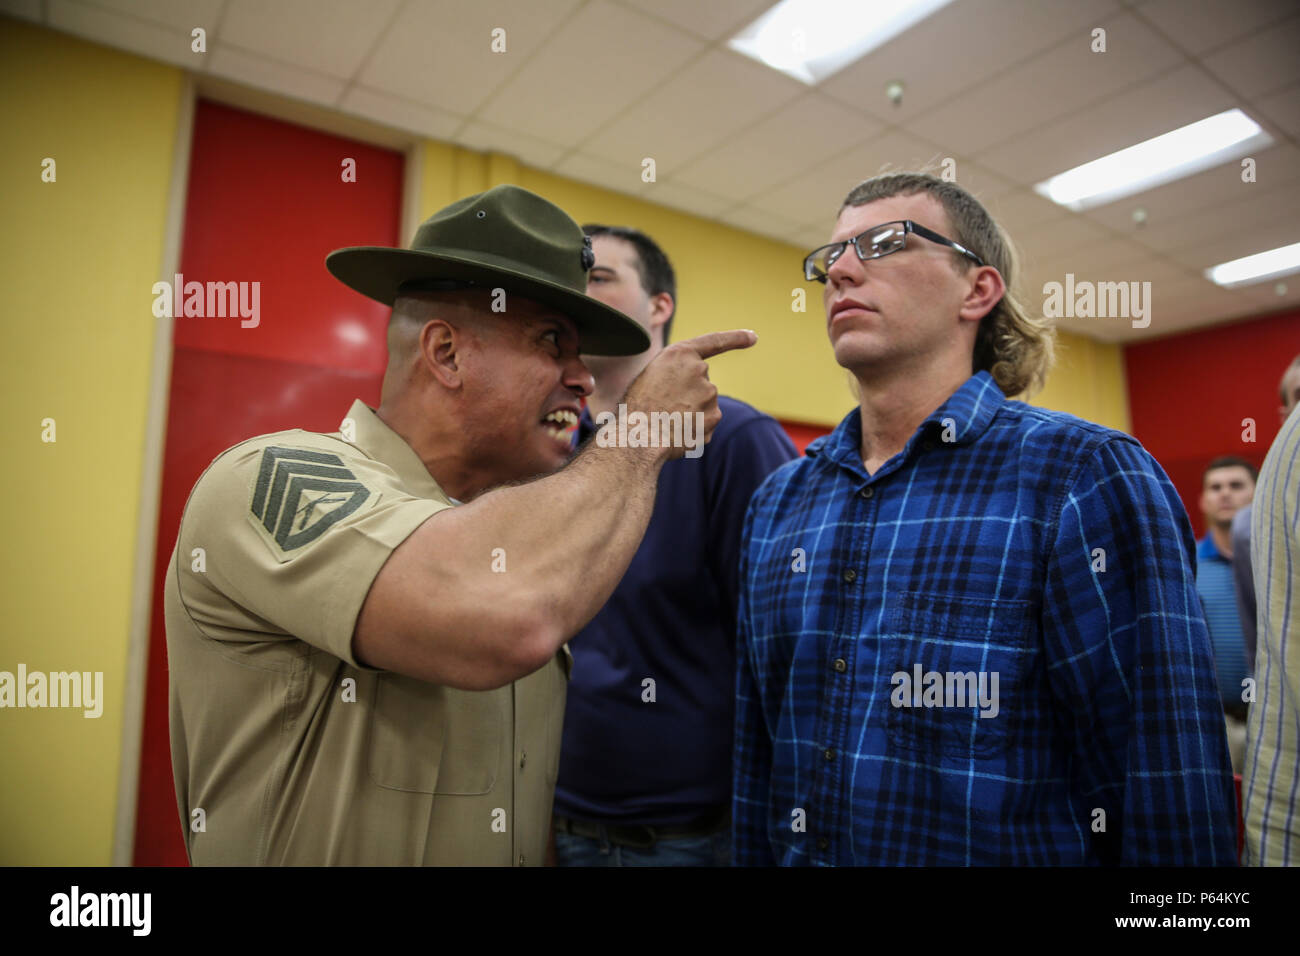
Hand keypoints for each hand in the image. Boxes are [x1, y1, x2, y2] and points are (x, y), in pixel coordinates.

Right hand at [621, 329, 757, 459]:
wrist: (639, 437)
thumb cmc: (638, 407)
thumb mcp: (652, 376)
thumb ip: (677, 374)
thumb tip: (693, 394)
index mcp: (680, 354)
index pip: (714, 342)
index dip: (736, 338)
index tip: (753, 337)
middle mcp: (698, 369)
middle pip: (703, 381)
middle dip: (689, 394)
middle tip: (664, 406)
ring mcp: (709, 393)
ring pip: (705, 403)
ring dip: (691, 412)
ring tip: (668, 419)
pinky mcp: (714, 415)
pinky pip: (707, 421)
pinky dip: (696, 428)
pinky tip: (679, 431)